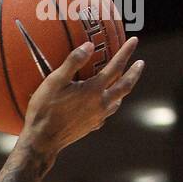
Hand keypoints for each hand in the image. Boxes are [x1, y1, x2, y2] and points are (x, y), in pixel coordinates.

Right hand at [19, 36, 143, 160]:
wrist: (41, 142)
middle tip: (140, 63)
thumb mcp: (54, 81)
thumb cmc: (44, 110)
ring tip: (124, 82)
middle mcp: (100, 104)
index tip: (134, 40)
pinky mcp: (91, 127)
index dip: (126, 52)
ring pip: (117, 102)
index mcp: (94, 90)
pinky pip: (107, 114)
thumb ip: (73, 61)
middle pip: (125, 86)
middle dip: (134, 73)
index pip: (116, 67)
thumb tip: (90, 45)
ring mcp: (97, 118)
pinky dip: (111, 105)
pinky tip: (105, 104)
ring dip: (123, 90)